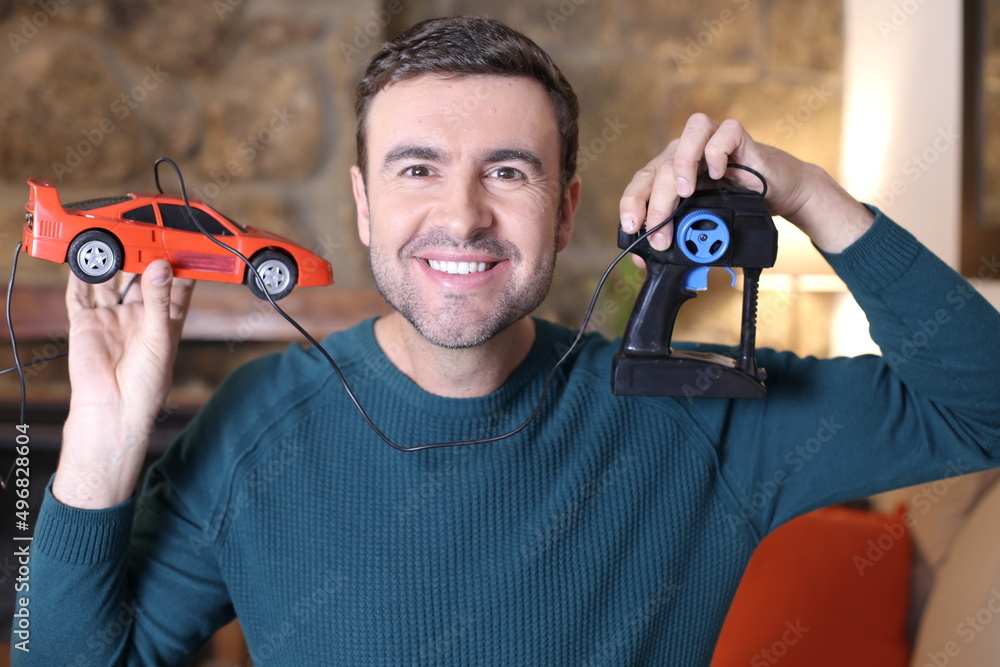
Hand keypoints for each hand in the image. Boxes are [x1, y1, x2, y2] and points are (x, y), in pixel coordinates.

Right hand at [53, 260, 194, 508]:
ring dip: (112, 261)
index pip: (176, 285)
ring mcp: (112, 317)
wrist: (114, 409)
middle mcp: (139, 315)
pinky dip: (80, 275)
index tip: (184, 241)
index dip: (180, 263)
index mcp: (166, 320)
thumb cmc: (147, 383)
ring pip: (110, 281)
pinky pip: (80, 294)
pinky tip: (83, 256)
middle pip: (140, 277)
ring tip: (114, 236)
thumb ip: (159, 300)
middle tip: (144, 232)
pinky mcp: (86, 323)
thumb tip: (161, 265)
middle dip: (142, 255)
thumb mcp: (161, 337)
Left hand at [619, 113, 873, 256]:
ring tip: (685, 192)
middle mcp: (684, 152)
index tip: (632, 227)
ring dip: (680, 166)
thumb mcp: (701, 224)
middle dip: (657, 204)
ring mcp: (710, 140)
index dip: (632, 203)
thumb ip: (675, 237)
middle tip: (661, 234)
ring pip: (685, 140)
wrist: (779, 192)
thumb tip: (646, 262)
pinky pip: (723, 133)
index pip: (641, 182)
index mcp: (669, 171)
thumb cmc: (737, 203)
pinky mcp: (737, 136)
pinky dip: (716, 151)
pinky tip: (718, 173)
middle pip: (660, 168)